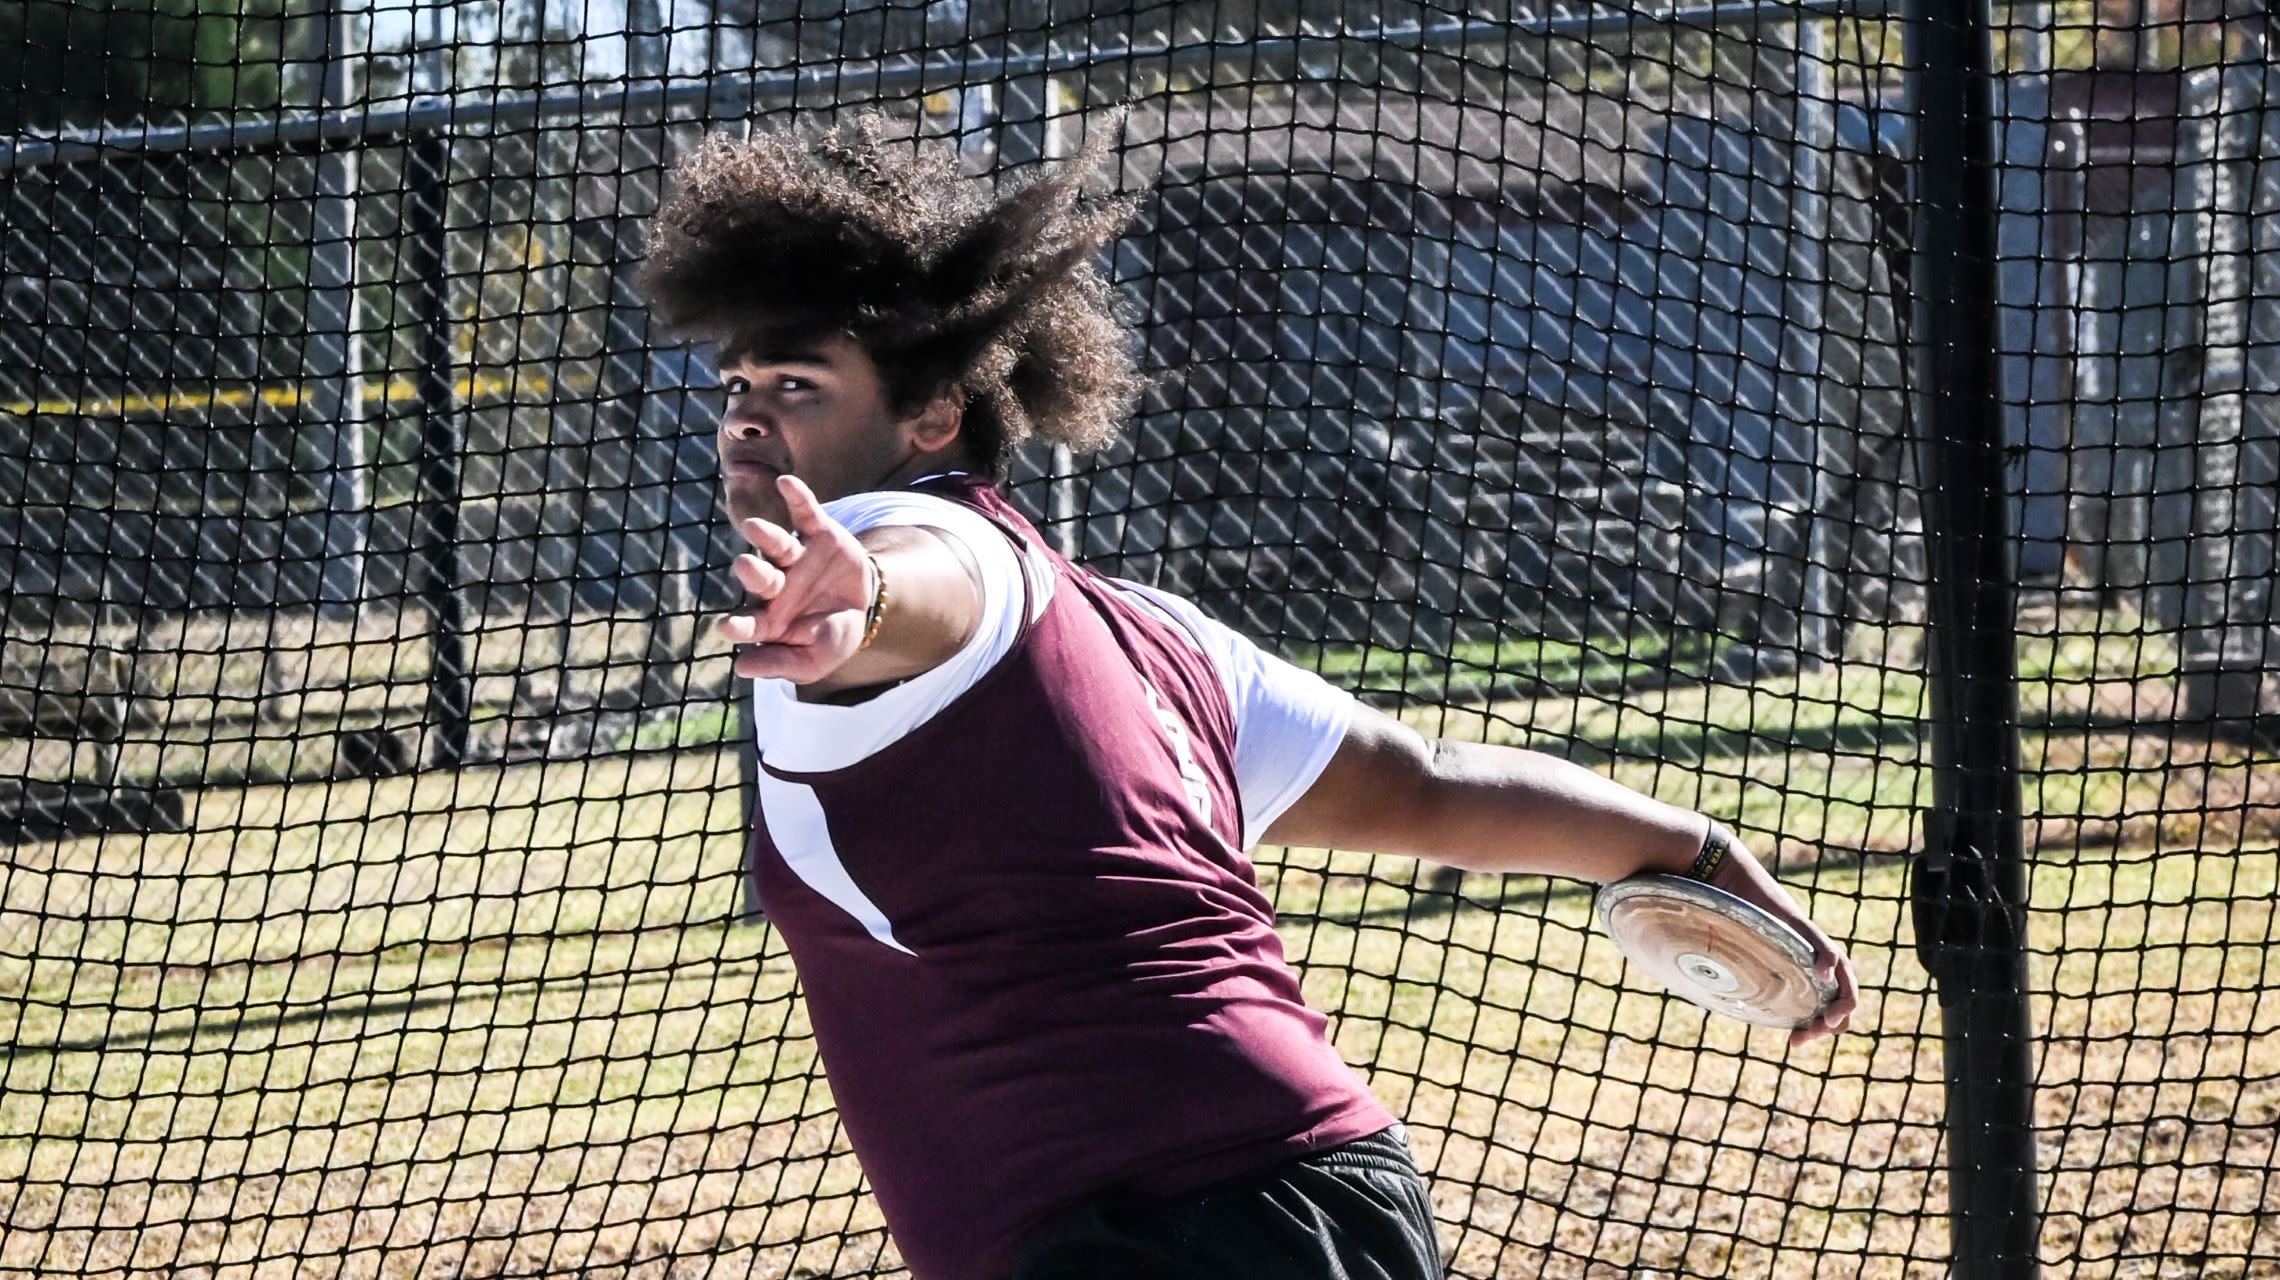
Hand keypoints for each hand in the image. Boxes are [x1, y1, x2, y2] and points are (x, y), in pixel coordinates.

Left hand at [717, 474, 874, 683]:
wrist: (866, 607)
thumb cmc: (831, 636)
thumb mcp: (813, 660)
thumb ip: (781, 663)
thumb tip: (742, 668)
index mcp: (770, 617)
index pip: (749, 622)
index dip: (738, 625)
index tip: (726, 628)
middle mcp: (778, 583)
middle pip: (759, 576)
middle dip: (751, 572)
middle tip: (743, 566)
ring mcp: (797, 557)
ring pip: (776, 544)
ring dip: (765, 534)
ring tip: (754, 527)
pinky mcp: (818, 533)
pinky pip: (805, 512)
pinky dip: (797, 497)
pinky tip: (786, 483)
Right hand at [1705, 838, 1861, 1046]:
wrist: (1708, 870)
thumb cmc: (1705, 911)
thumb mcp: (1712, 954)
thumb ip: (1709, 974)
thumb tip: (1671, 992)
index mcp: (1788, 964)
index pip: (1816, 999)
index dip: (1812, 1025)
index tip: (1793, 1042)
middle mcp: (1801, 952)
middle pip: (1836, 991)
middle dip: (1831, 1021)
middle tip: (1808, 1036)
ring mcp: (1800, 937)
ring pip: (1841, 971)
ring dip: (1841, 999)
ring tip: (1830, 1019)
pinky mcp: (1794, 921)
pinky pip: (1820, 941)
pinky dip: (1827, 960)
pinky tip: (1823, 976)